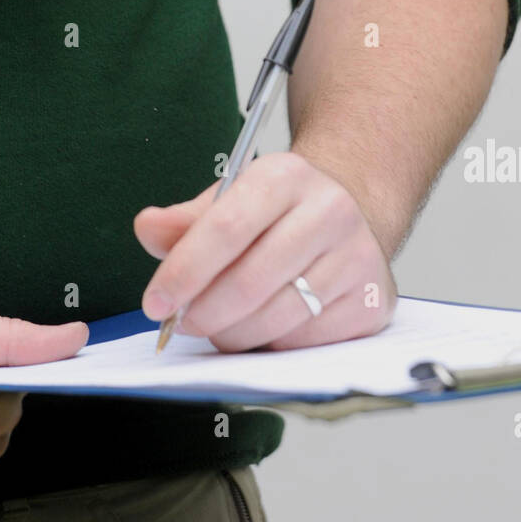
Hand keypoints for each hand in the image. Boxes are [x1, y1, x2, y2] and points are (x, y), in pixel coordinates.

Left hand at [135, 152, 395, 351]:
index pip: (226, 228)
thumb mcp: (227, 202)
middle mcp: (330, 210)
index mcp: (285, 176)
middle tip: (182, 323)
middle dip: (204, 313)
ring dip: (234, 335)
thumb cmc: (275, 214)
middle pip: (251, 282)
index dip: (184, 272)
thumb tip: (147, 228)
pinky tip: (264, 327)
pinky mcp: (373, 299)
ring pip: (277, 319)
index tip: (156, 302)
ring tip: (220, 326)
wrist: (344, 217)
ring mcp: (358, 256)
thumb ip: (182, 221)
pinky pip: (306, 342)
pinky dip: (273, 345)